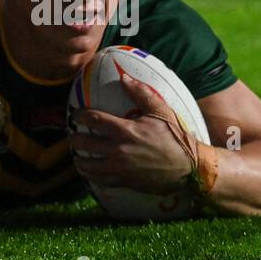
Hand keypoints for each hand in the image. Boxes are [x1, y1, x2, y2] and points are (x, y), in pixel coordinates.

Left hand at [69, 73, 201, 193]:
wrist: (188, 167)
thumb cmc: (175, 137)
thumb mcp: (160, 111)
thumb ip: (141, 93)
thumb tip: (124, 77)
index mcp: (126, 131)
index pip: (95, 120)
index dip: (81, 115)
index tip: (76, 114)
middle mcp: (119, 150)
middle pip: (85, 144)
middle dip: (74, 139)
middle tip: (72, 136)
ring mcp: (120, 168)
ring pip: (88, 166)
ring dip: (79, 160)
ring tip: (77, 156)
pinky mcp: (124, 181)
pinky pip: (100, 180)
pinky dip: (91, 176)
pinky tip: (89, 172)